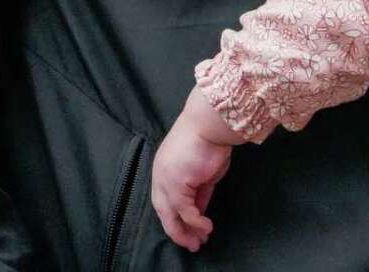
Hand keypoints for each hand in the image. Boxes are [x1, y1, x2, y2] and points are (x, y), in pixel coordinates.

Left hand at [150, 88, 243, 252]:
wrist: (208, 125)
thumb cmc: (208, 142)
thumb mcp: (203, 173)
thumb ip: (199, 192)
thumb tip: (200, 212)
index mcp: (164, 170)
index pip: (165, 200)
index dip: (175, 217)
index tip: (189, 230)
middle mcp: (160, 176)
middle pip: (163, 210)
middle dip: (176, 230)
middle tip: (190, 244)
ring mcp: (166, 180)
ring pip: (171, 214)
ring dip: (185, 231)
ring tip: (197, 243)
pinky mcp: (176, 184)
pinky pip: (186, 210)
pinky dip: (196, 222)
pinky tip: (207, 227)